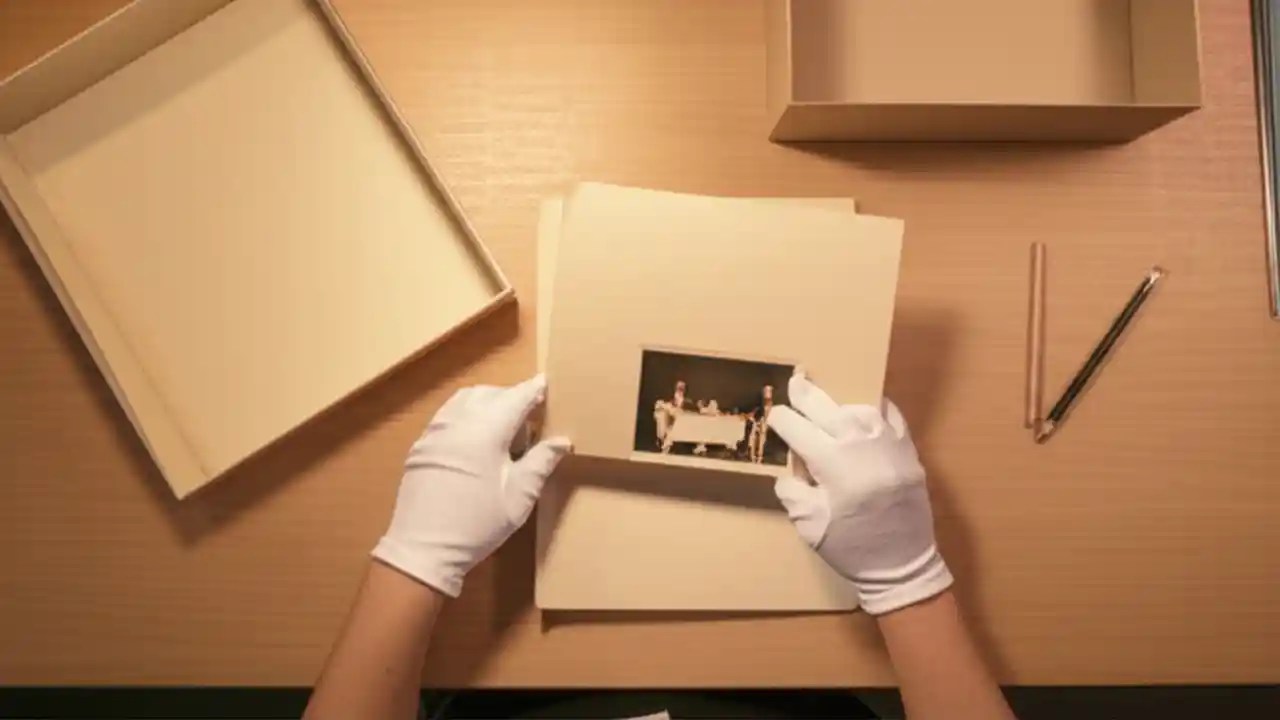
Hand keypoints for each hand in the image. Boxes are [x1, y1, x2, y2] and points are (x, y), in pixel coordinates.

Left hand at [372, 375, 570, 596]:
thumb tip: (562, 441)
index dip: (533, 390)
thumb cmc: (478, 522)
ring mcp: (435, 432)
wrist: (424, 548)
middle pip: (489, 394)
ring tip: (502, 428)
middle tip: (529, 419)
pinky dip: (466, 415)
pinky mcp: (421, 446)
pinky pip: (448, 416)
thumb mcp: (519, 495)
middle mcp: (458, 422)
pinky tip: (474, 440)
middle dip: (510, 398)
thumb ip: (541, 462)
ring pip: (464, 401)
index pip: (515, 397)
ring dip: (487, 403)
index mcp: (486, 430)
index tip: (546, 384)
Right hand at [767, 375, 951, 614]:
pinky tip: (866, 410)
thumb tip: (789, 469)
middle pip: (828, 410)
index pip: (799, 430)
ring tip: (828, 404)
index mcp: (834, 466)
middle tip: (796, 381)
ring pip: (861, 409)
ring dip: (841, 404)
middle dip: (807, 396)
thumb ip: (793, 493)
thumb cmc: (852, 549)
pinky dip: (877, 410)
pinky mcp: (910, 453)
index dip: (783, 421)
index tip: (775, 417)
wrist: (903, 567)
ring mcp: (890, 446)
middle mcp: (862, 447)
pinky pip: (892, 419)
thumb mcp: (810, 527)